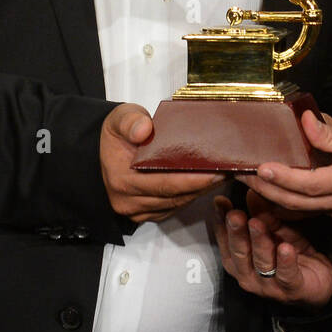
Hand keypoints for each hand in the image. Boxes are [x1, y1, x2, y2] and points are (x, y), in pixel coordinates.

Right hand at [100, 103, 223, 221]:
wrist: (102, 152)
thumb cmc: (117, 135)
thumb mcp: (119, 118)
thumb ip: (131, 121)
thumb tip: (144, 129)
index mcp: (122, 178)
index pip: (164, 182)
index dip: (193, 178)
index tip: (217, 170)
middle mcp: (128, 200)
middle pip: (174, 196)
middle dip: (204, 184)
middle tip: (230, 170)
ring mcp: (138, 210)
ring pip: (177, 204)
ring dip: (201, 190)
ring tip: (224, 173)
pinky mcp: (147, 213)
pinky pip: (174, 207)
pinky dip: (191, 195)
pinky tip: (207, 182)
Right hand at [213, 192, 331, 308]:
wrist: (319, 280)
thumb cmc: (291, 253)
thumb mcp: (276, 229)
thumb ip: (263, 214)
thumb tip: (251, 192)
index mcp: (240, 260)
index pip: (226, 241)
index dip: (221, 222)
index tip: (220, 202)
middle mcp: (249, 275)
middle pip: (240, 253)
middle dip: (237, 233)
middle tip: (235, 215)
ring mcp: (269, 286)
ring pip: (262, 263)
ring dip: (259, 242)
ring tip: (257, 224)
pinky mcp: (292, 290)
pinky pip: (287, 275)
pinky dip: (286, 262)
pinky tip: (285, 248)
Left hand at [238, 111, 331, 218]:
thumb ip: (331, 133)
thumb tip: (302, 120)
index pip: (308, 184)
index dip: (283, 177)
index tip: (261, 168)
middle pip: (296, 202)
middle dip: (267, 191)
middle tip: (243, 176)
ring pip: (299, 210)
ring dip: (273, 199)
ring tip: (252, 184)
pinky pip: (308, 212)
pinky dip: (287, 205)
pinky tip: (272, 195)